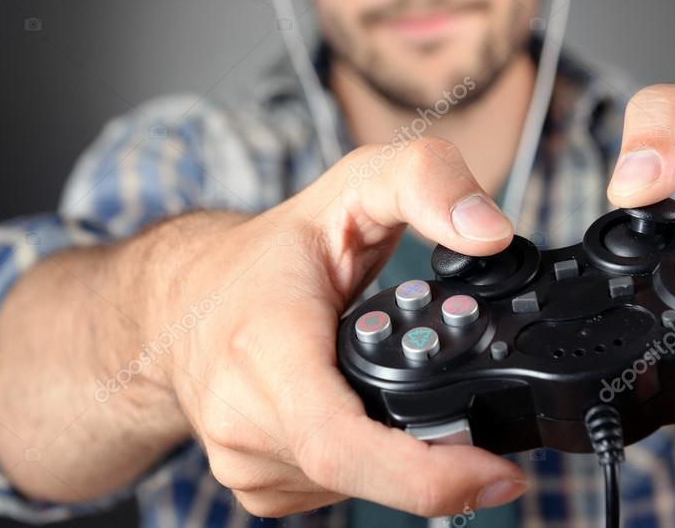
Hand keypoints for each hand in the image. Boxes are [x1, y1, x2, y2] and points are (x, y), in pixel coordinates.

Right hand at [145, 138, 526, 516]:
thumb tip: (490, 231)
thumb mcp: (352, 186)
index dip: (424, 476)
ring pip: (351, 487)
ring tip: (396, 393)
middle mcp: (243, 415)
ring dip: (397, 458)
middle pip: (360, 474)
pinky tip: (357, 413)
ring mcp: (241, 458)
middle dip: (432, 459)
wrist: (178, 299)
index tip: (496, 478)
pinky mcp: (249, 483)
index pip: (338, 444)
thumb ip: (425, 182)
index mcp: (265, 347)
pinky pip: (328, 491)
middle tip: (477, 433)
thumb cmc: (266, 254)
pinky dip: (363, 464)